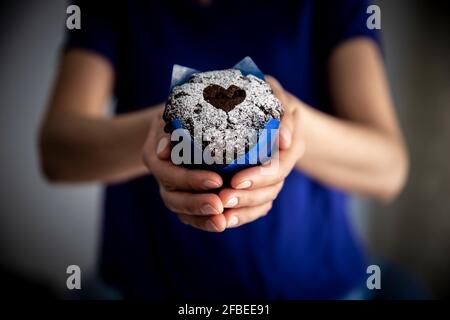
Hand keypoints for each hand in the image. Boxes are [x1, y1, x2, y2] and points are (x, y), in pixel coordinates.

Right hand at [142, 106, 227, 231]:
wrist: (177, 124)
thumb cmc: (180, 114)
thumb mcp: (171, 113)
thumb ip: (169, 129)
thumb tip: (164, 150)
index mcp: (155, 157)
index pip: (169, 174)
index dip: (191, 180)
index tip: (217, 180)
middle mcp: (162, 178)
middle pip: (173, 199)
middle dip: (196, 204)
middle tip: (219, 206)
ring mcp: (172, 191)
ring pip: (182, 212)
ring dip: (202, 219)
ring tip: (223, 222)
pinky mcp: (185, 198)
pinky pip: (192, 217)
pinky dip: (205, 221)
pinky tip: (225, 222)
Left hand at [218, 76, 304, 227]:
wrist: (267, 108)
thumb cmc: (267, 94)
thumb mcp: (275, 91)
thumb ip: (281, 105)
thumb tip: (284, 141)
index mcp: (289, 144)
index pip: (277, 167)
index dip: (259, 176)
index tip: (236, 181)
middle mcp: (283, 163)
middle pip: (271, 190)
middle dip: (247, 197)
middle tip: (223, 199)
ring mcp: (272, 176)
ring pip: (263, 202)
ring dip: (243, 210)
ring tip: (221, 214)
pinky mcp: (259, 184)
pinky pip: (256, 206)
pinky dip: (241, 215)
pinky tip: (223, 220)